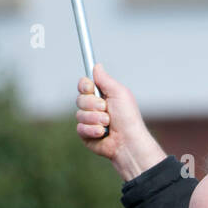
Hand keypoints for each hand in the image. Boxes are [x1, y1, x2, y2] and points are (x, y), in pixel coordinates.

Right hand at [76, 63, 166, 180]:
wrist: (128, 142)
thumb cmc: (128, 118)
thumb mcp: (119, 93)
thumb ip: (105, 79)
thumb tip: (97, 65)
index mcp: (102, 96)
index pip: (83, 85)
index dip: (85, 86)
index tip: (91, 88)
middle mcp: (94, 108)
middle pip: (79, 99)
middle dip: (92, 105)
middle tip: (106, 109)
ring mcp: (89, 122)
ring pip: (79, 114)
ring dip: (95, 119)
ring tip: (107, 124)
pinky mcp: (86, 135)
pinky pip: (79, 128)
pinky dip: (92, 130)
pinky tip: (102, 134)